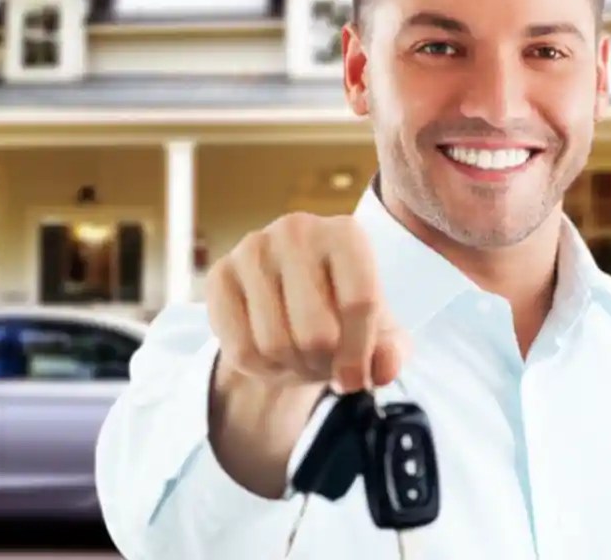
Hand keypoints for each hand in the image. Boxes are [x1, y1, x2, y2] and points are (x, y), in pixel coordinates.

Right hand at [206, 212, 408, 394]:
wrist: (289, 293)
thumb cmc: (341, 309)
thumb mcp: (379, 330)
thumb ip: (392, 351)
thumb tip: (383, 371)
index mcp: (346, 234)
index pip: (359, 303)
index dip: (359, 356)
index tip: (356, 380)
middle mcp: (297, 230)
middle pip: (315, 332)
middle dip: (322, 366)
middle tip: (324, 366)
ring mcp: (252, 249)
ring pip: (274, 344)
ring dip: (291, 369)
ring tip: (300, 360)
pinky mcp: (219, 273)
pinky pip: (239, 347)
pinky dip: (259, 369)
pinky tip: (270, 357)